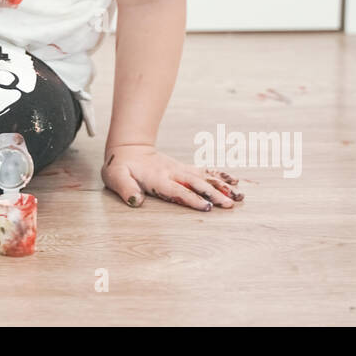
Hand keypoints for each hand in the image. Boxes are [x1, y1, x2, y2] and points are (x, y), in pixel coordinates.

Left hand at [101, 143, 243, 210]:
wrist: (128, 148)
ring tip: (239, 196)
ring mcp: (180, 170)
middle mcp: (173, 173)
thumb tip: (135, 201)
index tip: (206, 207)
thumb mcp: (116, 177)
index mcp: (158, 179)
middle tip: (230, 205)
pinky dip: (220, 176)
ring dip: (222, 186)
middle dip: (214, 195)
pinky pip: (204, 172)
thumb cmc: (121, 167)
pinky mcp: (184, 169)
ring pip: (205, 178)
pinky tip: (234, 181)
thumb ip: (125, 189)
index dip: (192, 199)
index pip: (178, 190)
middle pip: (197, 184)